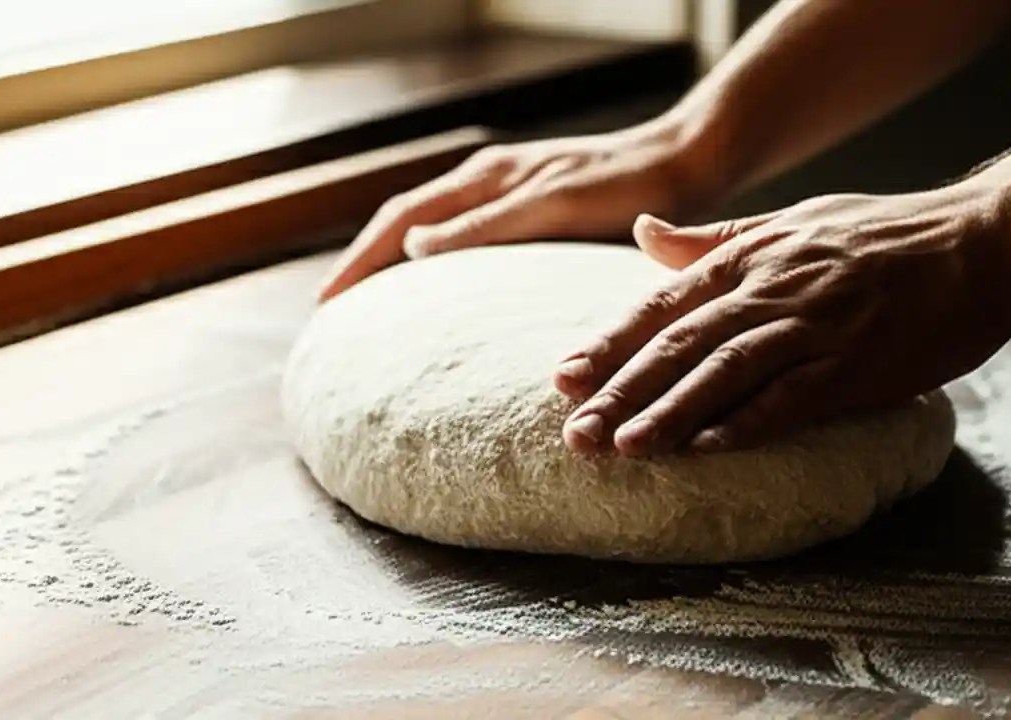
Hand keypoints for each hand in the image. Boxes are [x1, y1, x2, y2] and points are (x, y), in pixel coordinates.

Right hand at [318, 121, 707, 300]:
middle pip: (404, 224)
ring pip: (430, 230)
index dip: (361, 263)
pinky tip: (437, 294)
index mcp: (484, 177)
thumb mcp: (553, 205)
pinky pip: (462, 238)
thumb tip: (413, 249)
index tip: (327, 306)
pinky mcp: (530, 210)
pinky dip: (433, 264)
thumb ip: (487, 223)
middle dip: (364, 266)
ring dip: (393, 265)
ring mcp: (506, 193)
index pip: (400, 222)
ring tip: (368, 308)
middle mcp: (486, 180)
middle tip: (331, 316)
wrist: (683, 165)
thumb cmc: (625, 187)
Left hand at [553, 183, 1010, 454]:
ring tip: (623, 448)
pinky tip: (708, 448)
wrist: (984, 239)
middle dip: (623, 390)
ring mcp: (817, 326)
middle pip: (682, 344)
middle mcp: (774, 289)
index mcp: (752, 257)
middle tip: (573, 432)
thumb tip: (641, 232)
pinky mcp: (860, 363)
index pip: (663, 303)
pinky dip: (749, 422)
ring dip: (671, 412)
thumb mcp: (791, 220)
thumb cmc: (884, 234)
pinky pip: (795, 397)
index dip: (611, 343)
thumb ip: (714, 238)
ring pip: (727, 371)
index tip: (564, 378)